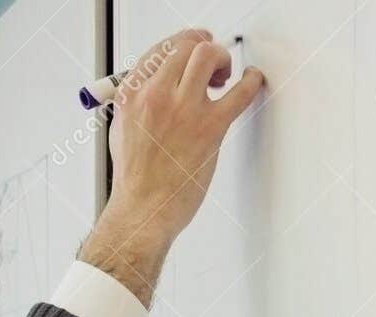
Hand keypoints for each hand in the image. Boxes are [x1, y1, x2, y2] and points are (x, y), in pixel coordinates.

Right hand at [78, 29, 264, 305]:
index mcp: (131, 96)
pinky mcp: (209, 128)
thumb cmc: (135, 181)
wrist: (142, 211)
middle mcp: (156, 96)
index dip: (181, 45)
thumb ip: (139, 104)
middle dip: (203, 48)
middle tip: (212, 66)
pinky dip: (252, 81)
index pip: (159, 49)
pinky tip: (252, 81)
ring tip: (224, 76)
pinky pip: (240, 92)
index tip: (191, 51)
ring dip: (222, 58)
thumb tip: (158, 89)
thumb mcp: (123, 131)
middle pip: (186, 45)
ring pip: (209, 55)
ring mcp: (184, 110)